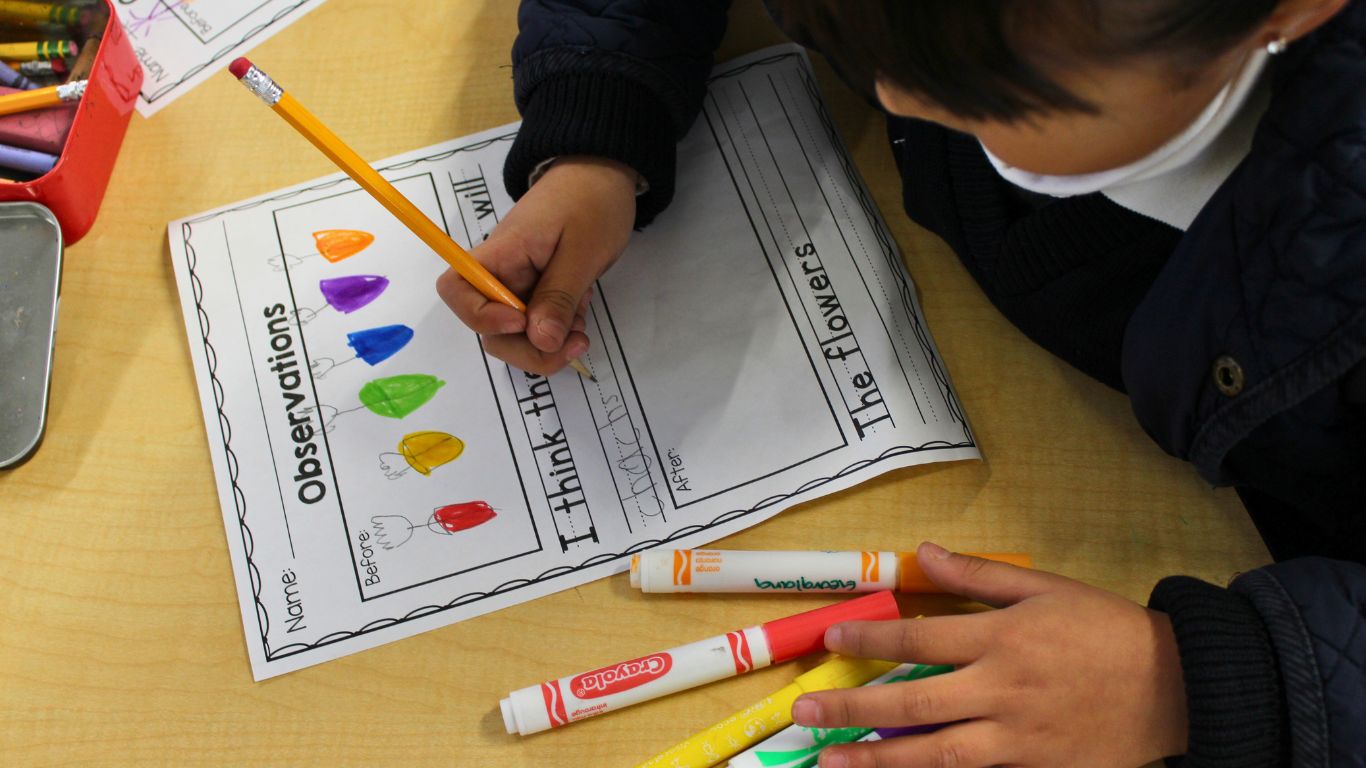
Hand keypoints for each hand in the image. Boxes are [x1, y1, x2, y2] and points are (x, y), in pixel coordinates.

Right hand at [437, 156, 636, 373]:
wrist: (604, 173)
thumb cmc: (592, 201)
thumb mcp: (583, 251)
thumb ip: (559, 296)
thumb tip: (540, 341)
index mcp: (501, 253)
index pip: (457, 290)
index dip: (481, 318)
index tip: (523, 323)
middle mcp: (501, 273)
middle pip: (490, 329)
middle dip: (529, 348)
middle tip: (575, 341)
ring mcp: (518, 284)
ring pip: (516, 335)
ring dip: (549, 343)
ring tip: (583, 323)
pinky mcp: (536, 291)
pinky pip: (537, 324)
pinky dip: (558, 329)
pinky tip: (581, 312)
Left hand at [793, 543, 1187, 767]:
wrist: (1175, 687)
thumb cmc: (1105, 630)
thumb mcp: (1044, 589)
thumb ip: (976, 576)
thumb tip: (919, 554)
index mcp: (1003, 640)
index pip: (921, 641)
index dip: (871, 642)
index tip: (832, 642)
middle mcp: (1003, 692)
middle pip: (915, 704)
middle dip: (853, 708)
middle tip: (805, 713)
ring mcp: (1018, 739)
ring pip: (936, 755)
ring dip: (879, 761)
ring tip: (831, 763)